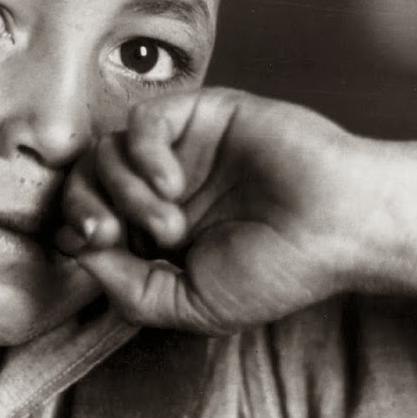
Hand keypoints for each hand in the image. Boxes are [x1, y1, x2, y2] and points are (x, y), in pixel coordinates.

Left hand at [56, 88, 362, 332]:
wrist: (342, 227)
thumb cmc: (280, 269)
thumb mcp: (193, 303)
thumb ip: (131, 291)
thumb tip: (78, 256)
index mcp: (157, 230)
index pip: (87, 215)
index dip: (74, 229)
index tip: (92, 248)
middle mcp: (163, 185)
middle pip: (85, 178)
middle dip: (84, 208)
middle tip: (109, 234)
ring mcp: (182, 148)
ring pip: (108, 150)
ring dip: (125, 192)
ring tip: (170, 225)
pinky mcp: (203, 114)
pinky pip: (143, 119)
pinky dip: (143, 152)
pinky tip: (174, 183)